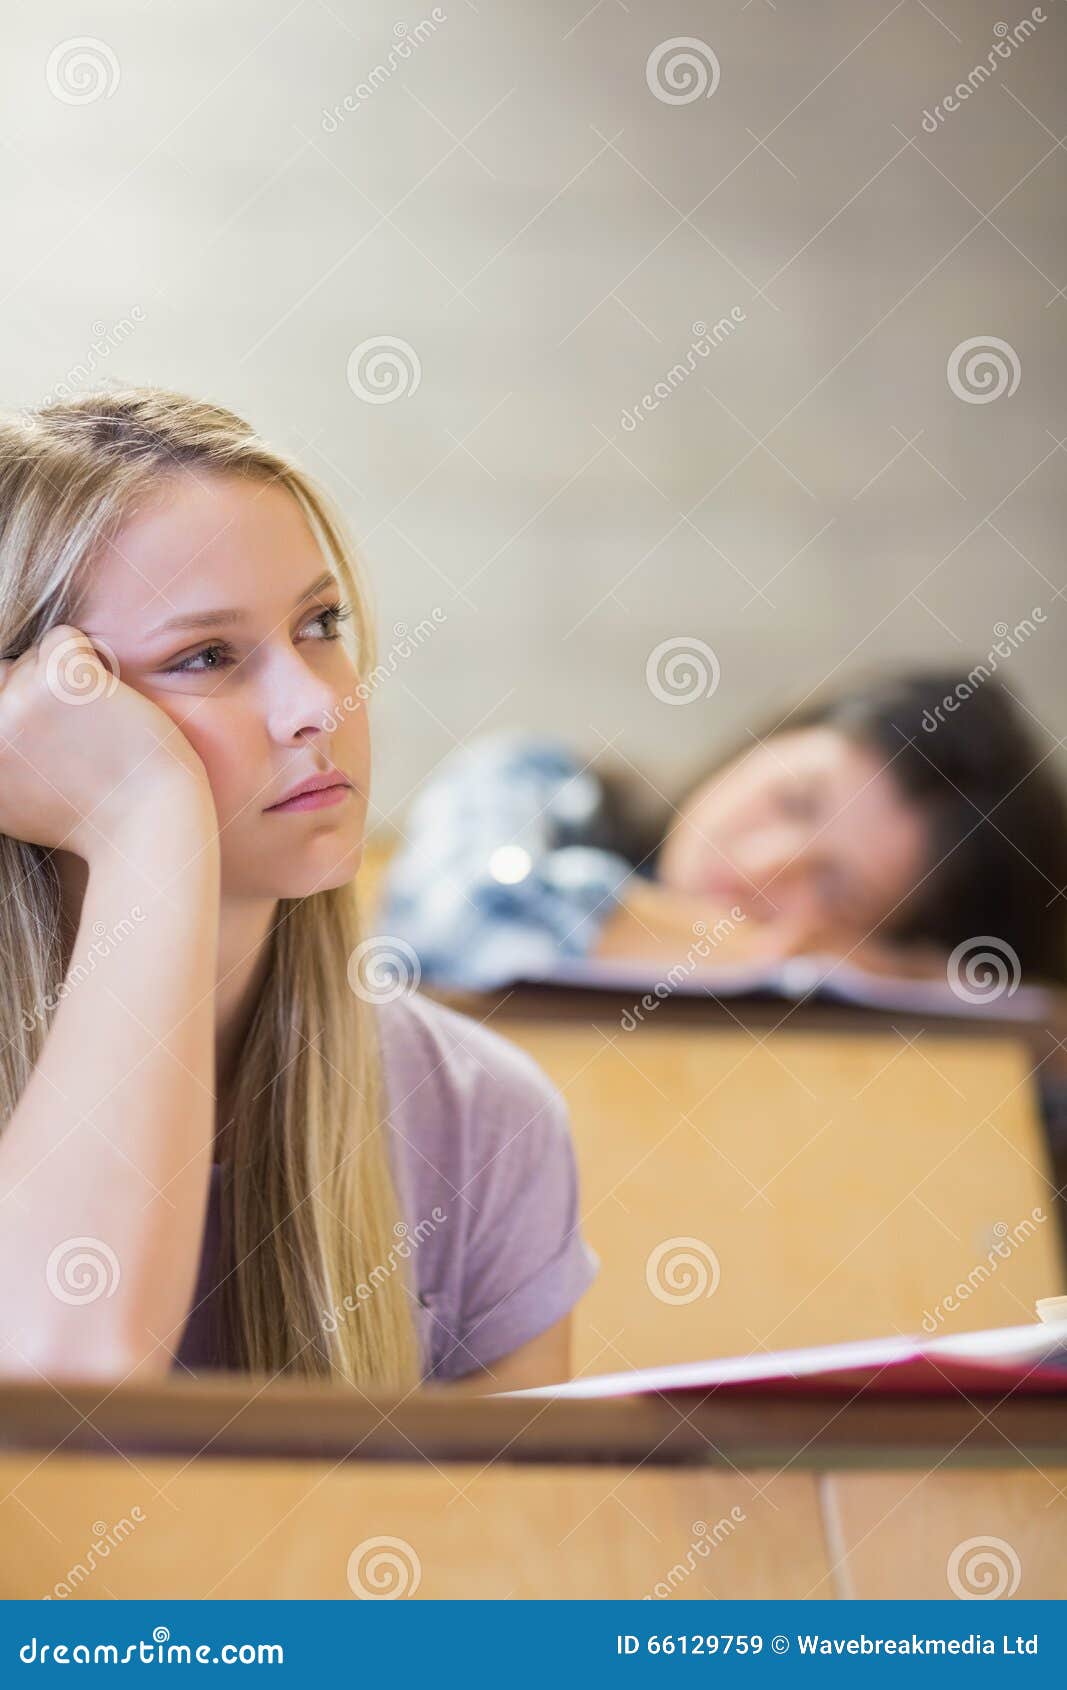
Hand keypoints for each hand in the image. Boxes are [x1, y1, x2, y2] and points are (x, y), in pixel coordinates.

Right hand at [0, 624, 212, 861]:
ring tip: (100, 722)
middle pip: (7, 673)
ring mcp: (21, 704)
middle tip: (85, 730)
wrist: (147, 825)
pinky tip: (111, 694)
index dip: (23, 704)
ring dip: (68, 675)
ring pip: (35, 655)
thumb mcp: (19, 801)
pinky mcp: (61, 680)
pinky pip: (64, 639)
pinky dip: (89, 656)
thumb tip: (0, 720)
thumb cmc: (96, 815)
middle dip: (41, 689)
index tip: (60, 729)